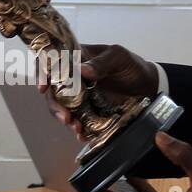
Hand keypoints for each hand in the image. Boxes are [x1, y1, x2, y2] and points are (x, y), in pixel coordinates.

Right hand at [36, 43, 158, 140]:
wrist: (148, 85)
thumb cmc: (131, 66)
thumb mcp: (119, 57)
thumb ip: (101, 62)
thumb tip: (82, 69)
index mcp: (76, 59)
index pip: (51, 62)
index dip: (42, 73)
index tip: (43, 87)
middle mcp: (73, 78)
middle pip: (53, 91)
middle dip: (55, 105)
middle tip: (65, 117)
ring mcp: (80, 97)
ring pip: (63, 108)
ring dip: (65, 119)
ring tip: (76, 127)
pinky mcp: (89, 112)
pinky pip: (78, 122)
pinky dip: (78, 130)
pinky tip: (83, 135)